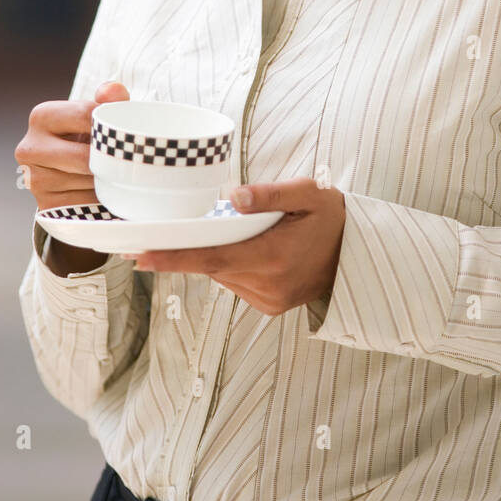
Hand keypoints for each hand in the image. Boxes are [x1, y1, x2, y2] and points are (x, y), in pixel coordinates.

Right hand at [14, 80, 129, 209]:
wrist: (66, 172)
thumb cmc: (84, 135)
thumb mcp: (94, 114)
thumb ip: (108, 98)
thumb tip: (114, 91)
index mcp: (41, 116)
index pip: (85, 115)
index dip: (110, 124)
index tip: (126, 130)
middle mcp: (29, 147)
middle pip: (84, 156)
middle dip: (108, 159)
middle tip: (129, 160)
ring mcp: (33, 179)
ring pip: (86, 181)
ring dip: (107, 181)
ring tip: (116, 174)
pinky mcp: (44, 205)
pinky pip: (84, 203)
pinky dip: (99, 198)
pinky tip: (105, 191)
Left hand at [128, 179, 345, 316]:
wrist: (358, 255)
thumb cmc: (333, 218)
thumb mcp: (309, 194)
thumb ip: (270, 194)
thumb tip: (232, 197)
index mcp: (274, 256)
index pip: (212, 259)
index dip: (174, 259)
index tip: (141, 256)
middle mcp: (268, 285)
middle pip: (213, 266)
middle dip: (189, 249)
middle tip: (164, 233)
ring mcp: (269, 300)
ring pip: (223, 275)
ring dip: (218, 255)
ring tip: (242, 232)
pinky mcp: (270, 307)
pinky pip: (236, 283)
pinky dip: (233, 265)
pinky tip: (251, 249)